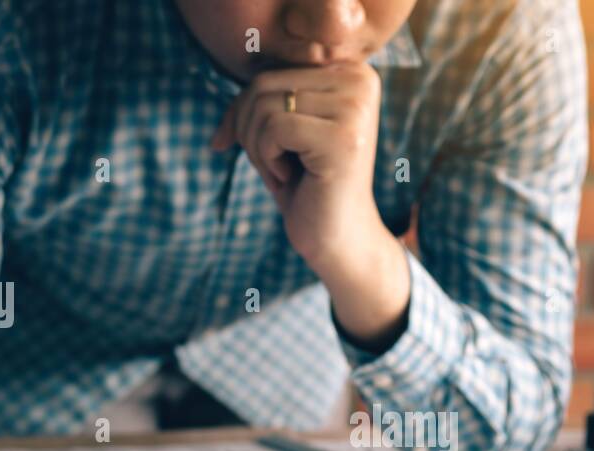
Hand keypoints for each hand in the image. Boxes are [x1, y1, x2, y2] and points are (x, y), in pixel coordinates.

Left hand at [211, 61, 411, 348]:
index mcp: (352, 71)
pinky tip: (289, 177)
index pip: (271, 68)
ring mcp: (355, 109)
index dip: (245, 109)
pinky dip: (266, 159)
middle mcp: (361, 81)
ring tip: (282, 172)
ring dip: (257, 148)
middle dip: (248, 129)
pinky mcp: (343, 138)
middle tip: (272, 165)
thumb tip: (232, 75)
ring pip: (263, 105)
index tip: (254, 147)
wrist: (337, 239)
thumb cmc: (306, 183)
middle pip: (263, 83)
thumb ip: (264, 93)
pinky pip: (273, 128)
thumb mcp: (282, 129)